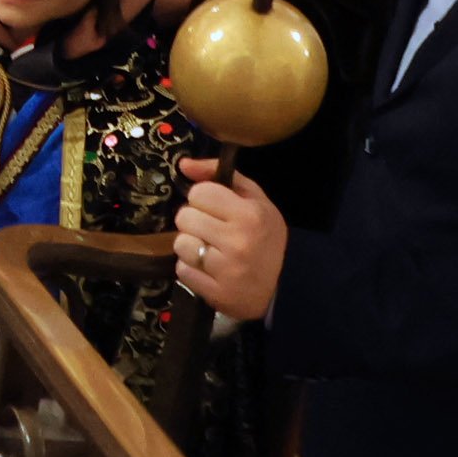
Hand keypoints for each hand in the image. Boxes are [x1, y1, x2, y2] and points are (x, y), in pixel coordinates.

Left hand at [172, 158, 282, 322]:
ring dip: (190, 247)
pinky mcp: (215, 292)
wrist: (278, 289)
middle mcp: (239, 241)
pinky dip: (191, 270)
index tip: (215, 209)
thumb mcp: (253, 200)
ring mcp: (227, 269)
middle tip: (211, 231)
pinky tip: (209, 271)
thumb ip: (218, 175)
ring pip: (180, 244)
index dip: (203, 199)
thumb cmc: (262, 237)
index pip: (199, 192)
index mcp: (251, 214)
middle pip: (184, 216)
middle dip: (194, 222)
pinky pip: (182, 270)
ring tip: (209, 251)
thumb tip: (184, 164)